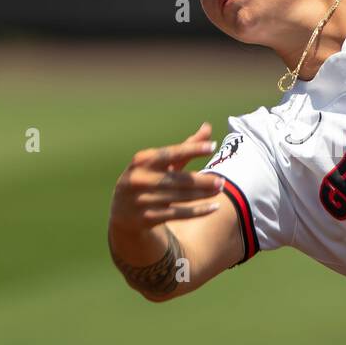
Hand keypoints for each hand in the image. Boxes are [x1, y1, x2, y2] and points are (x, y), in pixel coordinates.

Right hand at [109, 122, 223, 233]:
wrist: (123, 212)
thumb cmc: (149, 179)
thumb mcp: (162, 163)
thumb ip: (185, 148)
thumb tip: (208, 127)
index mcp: (142, 160)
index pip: (171, 153)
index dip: (191, 149)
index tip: (212, 146)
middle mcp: (140, 179)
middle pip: (178, 179)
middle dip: (202, 180)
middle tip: (222, 180)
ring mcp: (142, 199)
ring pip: (181, 197)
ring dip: (203, 194)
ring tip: (220, 189)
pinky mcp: (147, 217)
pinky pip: (179, 214)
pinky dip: (199, 211)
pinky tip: (214, 207)